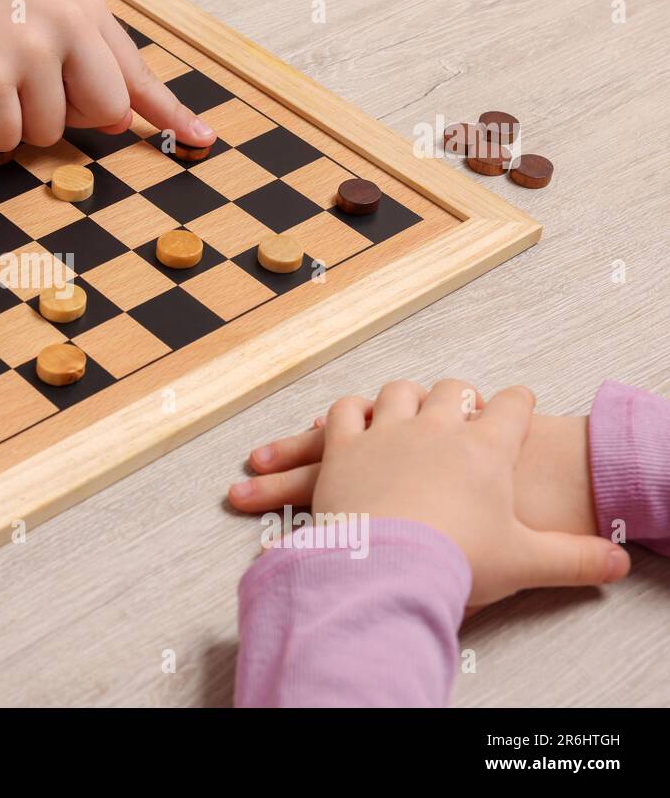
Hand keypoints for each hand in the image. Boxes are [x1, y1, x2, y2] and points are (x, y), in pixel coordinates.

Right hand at [0, 0, 215, 151]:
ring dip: (14, 122)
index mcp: (84, 10)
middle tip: (21, 86)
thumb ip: (84, 63)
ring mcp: (30, 50)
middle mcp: (67, 25)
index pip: (138, 75)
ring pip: (49, 134)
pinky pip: (6, 141)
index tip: (203, 141)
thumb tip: (126, 118)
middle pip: (104, 114)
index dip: (171, 114)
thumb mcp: (35, 20)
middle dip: (65, 117)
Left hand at [235, 380, 627, 606]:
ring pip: (397, 392)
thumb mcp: (527, 562)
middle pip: (451, 390)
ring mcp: (385, 433)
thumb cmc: (458, 562)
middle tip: (462, 406)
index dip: (519, 402)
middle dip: (460, 395)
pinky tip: (351, 417)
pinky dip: (348, 411)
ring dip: (404, 396)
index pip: (512, 407)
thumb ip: (575, 560)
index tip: (520, 400)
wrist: (387, 568)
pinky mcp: (342, 448)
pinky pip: (343, 412)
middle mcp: (435, 430)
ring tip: (408, 405)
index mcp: (485, 450)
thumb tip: (618, 564)